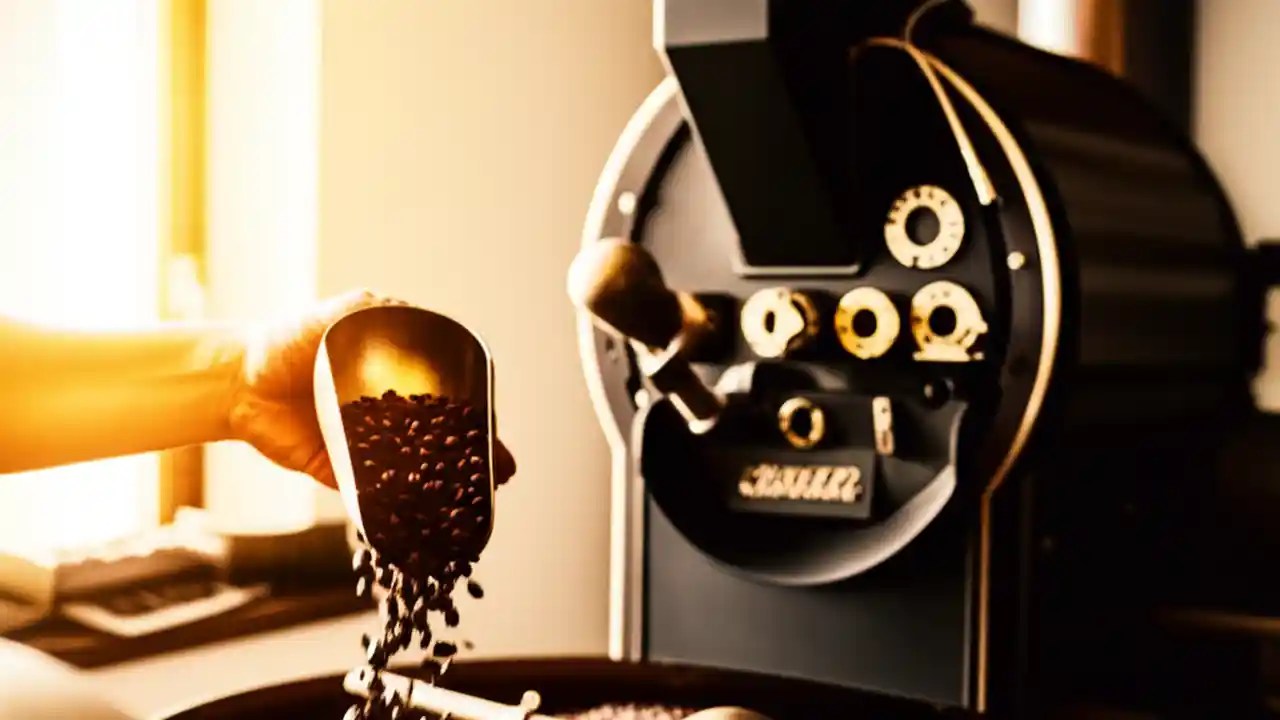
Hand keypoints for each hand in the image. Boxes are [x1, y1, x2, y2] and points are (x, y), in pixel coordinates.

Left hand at [228, 290, 515, 487]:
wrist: (239, 379)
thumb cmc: (290, 339)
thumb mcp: (341, 313)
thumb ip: (376, 311)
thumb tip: (411, 310)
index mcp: (399, 377)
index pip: (446, 396)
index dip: (473, 412)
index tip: (492, 424)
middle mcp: (390, 415)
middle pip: (439, 439)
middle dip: (472, 457)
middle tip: (498, 471)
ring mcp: (368, 447)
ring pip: (413, 470)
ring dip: (444, 487)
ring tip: (474, 500)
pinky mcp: (342, 472)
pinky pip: (372, 492)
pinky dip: (395, 505)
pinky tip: (421, 517)